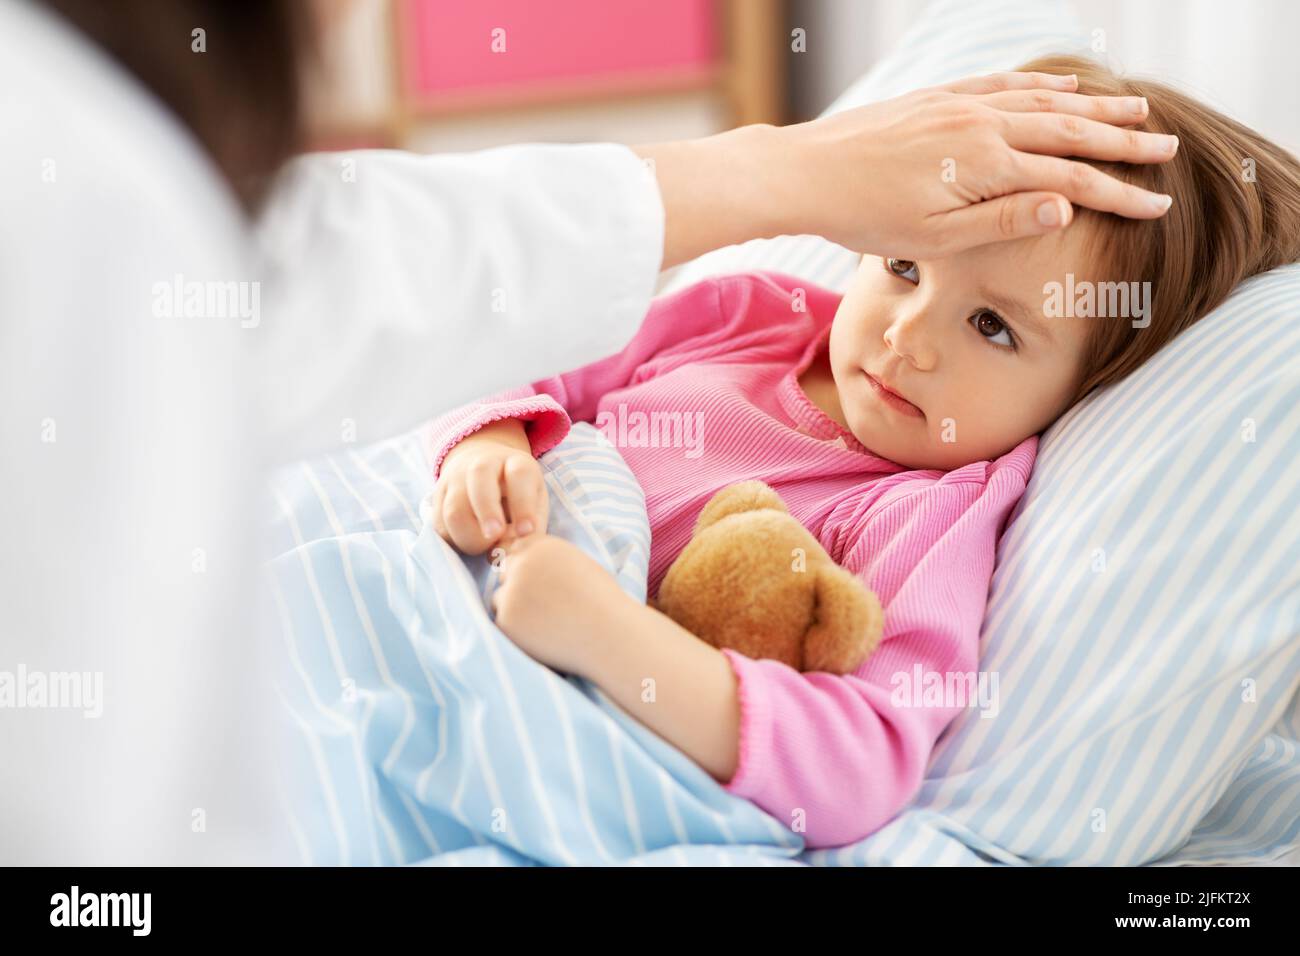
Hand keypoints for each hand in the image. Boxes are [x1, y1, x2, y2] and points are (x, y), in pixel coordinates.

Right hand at [430, 418, 548, 554]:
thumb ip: (531, 523)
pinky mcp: (438, 497)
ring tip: (485, 548)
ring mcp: (456, 478)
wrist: (484, 468)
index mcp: (515, 462)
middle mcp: (483, 464)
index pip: (519, 476)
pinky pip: (440, 524)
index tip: (526, 531)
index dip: (523, 505)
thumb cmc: (517, 491)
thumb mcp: (535, 500)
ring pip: (454, 509)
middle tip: (496, 536)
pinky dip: (455, 540)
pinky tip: (470, 543)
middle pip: (479, 485)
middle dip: (487, 513)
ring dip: (469, 536)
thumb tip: (510, 549)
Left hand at [489, 533, 630, 675]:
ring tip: (548, 622)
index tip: (541, 585)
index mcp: (543, 546)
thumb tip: (523, 561)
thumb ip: (549, 559)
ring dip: (515, 609)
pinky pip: (502, 623)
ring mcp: (512, 590)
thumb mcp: (578, 565)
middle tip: (544, 607)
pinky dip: (517, 631)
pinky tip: (543, 635)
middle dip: (517, 587)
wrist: (609, 633)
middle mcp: (523, 563)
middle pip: (505, 572)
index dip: (527, 568)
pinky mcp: (506, 618)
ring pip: (500, 598)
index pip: (518, 549)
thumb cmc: (602, 603)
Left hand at [767, 70, 1178, 257]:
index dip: (1119, 192)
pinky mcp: (939, 96)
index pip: (1072, 178)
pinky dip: (1043, 86)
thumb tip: (1068, 203)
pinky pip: (1005, 84)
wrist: (805, 172)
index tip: (1159, 205)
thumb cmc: (865, 216)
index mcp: (986, 164)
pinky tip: (1064, 87)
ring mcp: (960, 104)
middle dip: (1124, 140)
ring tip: (1137, 108)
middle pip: (1070, 130)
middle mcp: (982, 124)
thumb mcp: (934, 237)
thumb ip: (1003, 219)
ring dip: (1094, 106)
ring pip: (1044, 101)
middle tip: (1169, 148)